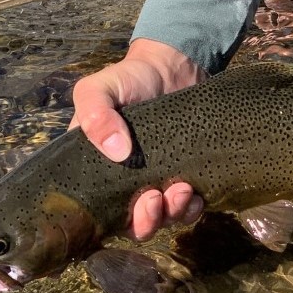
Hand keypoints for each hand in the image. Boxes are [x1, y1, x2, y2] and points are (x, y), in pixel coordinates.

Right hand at [70, 38, 205, 239]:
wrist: (172, 67)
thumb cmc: (129, 79)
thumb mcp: (99, 88)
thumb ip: (95, 114)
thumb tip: (117, 151)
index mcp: (97, 170)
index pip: (97, 211)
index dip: (112, 220)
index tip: (131, 205)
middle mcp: (125, 185)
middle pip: (133, 225)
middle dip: (146, 221)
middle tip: (156, 199)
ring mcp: (157, 184)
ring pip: (163, 219)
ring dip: (172, 214)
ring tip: (182, 191)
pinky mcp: (185, 180)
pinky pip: (188, 209)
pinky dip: (193, 209)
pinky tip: (197, 195)